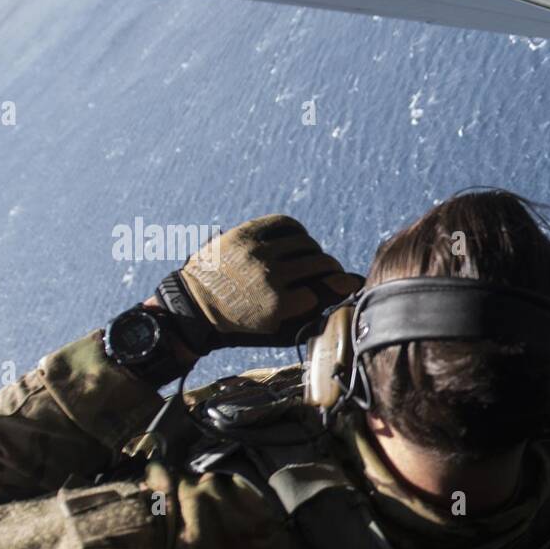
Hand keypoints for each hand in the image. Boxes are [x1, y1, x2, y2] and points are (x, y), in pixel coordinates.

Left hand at [154, 215, 363, 353]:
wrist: (196, 303)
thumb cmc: (244, 321)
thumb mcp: (277, 325)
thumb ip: (315, 307)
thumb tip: (352, 282)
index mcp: (276, 304)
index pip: (321, 290)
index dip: (329, 291)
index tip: (329, 292)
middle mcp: (269, 275)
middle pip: (320, 264)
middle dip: (331, 270)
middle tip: (331, 273)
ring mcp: (257, 252)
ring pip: (306, 243)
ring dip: (315, 252)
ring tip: (310, 259)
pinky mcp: (246, 233)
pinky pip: (287, 223)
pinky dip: (297, 232)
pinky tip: (296, 242)